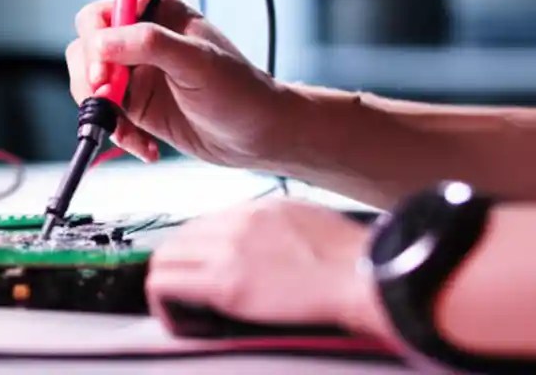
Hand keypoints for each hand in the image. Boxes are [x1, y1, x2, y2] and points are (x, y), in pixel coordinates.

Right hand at [65, 0, 292, 168]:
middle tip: (108, 104)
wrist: (259, 137)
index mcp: (155, 13)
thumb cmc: (240, 92)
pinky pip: (105, 116)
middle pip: (86, 51)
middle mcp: (140, 40)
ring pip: (90, 85)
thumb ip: (149, 44)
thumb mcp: (197, 62)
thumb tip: (100, 43)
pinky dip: (117, 133)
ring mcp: (135, 74)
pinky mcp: (136, 106)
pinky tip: (145, 146)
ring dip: (102, 112)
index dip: (93, 43)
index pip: (101, 16)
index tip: (104, 74)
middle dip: (91, 81)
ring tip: (131, 133)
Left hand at [146, 198, 392, 339]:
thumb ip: (285, 235)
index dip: (198, 255)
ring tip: (186, 317)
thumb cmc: (361, 268)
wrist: (372, 280)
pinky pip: (163, 286)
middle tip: (190, 303)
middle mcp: (237, 222)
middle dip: (178, 271)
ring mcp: (228, 250)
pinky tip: (184, 326)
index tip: (204, 280)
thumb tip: (273, 256)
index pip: (205, 225)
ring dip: (168, 289)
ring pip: (164, 260)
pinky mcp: (226, 283)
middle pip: (178, 240)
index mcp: (261, 209)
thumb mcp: (317, 229)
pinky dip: (165, 307)